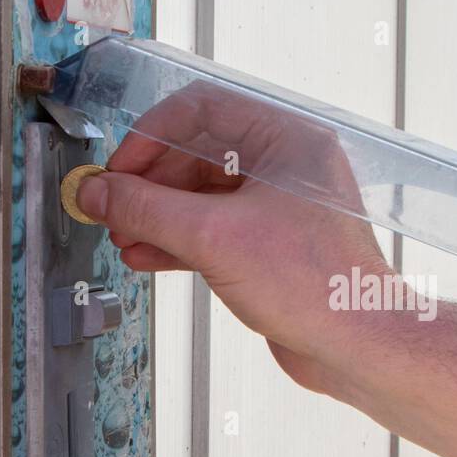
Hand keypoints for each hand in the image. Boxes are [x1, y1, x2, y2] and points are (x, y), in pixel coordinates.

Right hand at [75, 84, 393, 392]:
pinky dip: (181, 240)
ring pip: (204, 195)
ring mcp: (283, 207)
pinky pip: (217, 229)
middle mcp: (288, 166)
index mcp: (287, 140)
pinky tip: (149, 256)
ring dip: (159, 216)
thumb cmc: (317, 285)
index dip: (149, 136)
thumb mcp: (215, 238)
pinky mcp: (275, 245)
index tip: (117, 170)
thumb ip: (147, 209)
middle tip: (112, 209)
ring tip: (124, 238)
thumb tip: (99, 192)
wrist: (357, 346)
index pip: (201, 110)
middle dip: (149, 184)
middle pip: (198, 154)